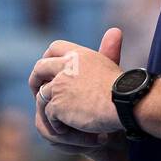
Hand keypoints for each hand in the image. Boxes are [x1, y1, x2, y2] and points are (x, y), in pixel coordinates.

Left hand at [31, 27, 125, 148]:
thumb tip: (115, 30)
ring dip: (48, 108)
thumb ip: (107, 50)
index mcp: (78, 55)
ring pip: (42, 96)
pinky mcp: (56, 104)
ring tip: (59, 120)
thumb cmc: (124, 87)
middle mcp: (65, 66)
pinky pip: (49, 116)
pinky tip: (68, 130)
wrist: (126, 103)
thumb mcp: (112, 63)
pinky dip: (57, 125)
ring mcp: (59, 85)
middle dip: (35, 80)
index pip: (54, 48)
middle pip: (40, 69)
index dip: (48, 59)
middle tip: (37, 92)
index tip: (47, 70)